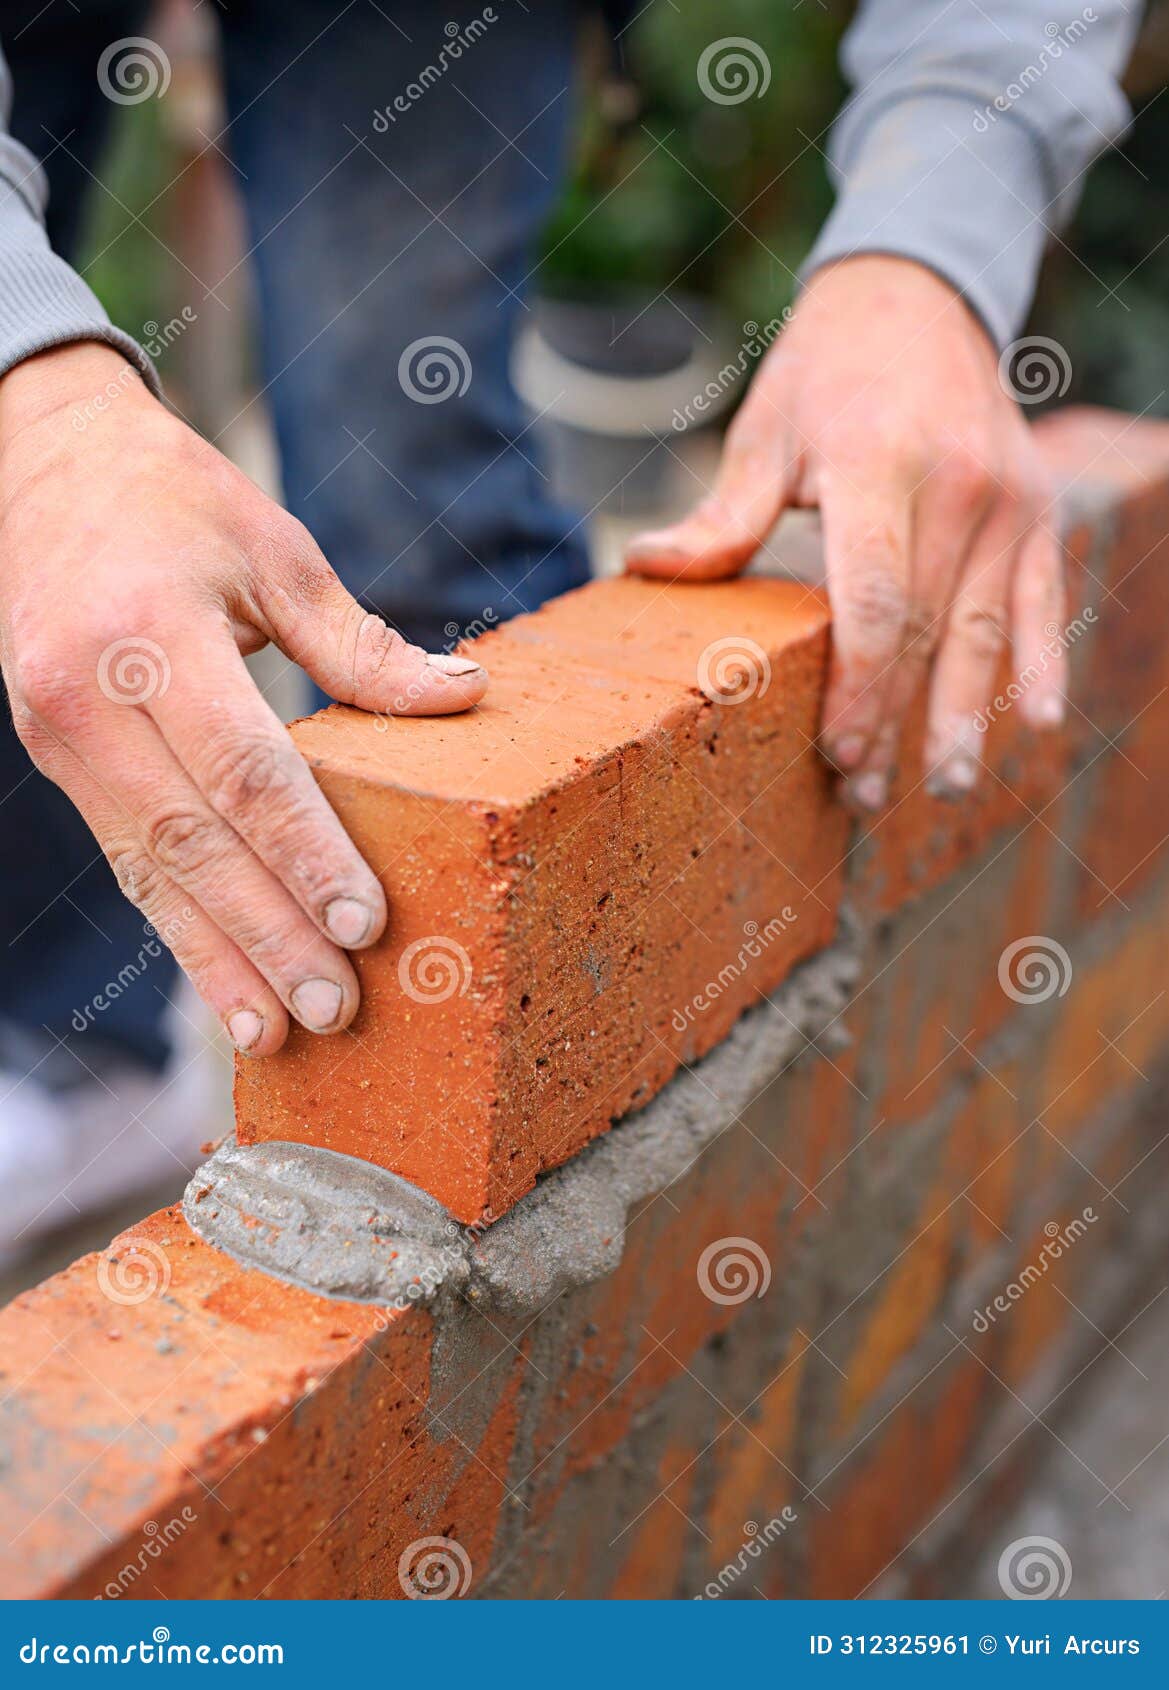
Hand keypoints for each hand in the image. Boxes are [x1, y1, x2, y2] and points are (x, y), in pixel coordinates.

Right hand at [0, 344, 486, 1054]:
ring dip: (216, 958)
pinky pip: (127, 859)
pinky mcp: (60, 763)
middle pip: (192, 841)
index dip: (305, 852)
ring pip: (149, 871)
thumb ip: (358, 644)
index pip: (241, 768)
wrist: (39, 464)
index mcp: (146, 635)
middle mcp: (86, 699)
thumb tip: (463, 697)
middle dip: (268, 934)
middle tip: (336, 1007)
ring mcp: (61, 739)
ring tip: (277, 1032)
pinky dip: (177, 927)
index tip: (364, 923)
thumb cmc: (171, 498)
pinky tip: (222, 983)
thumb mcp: (271, 549)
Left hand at [626, 257, 1064, 809]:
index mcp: (880, 466)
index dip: (858, 688)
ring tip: (945, 787)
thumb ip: (723, 517)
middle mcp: (958, 486)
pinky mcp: (1037, 510)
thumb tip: (640, 566)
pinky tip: (1039, 723)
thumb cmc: (825, 373)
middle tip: (863, 796)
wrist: (917, 297)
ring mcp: (1007, 499)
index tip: (835, 751)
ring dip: (963, 717)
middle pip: (926, 632)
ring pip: (985, 630)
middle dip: (896, 723)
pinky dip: (1041, 662)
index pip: (875, 603)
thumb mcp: (764, 430)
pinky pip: (1043, 600)